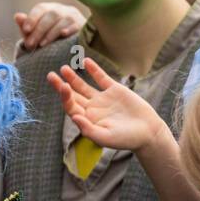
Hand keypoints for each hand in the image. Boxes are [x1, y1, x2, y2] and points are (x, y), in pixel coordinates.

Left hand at [15, 2, 84, 50]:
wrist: (69, 45)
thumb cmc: (47, 37)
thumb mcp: (35, 32)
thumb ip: (26, 26)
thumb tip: (17, 16)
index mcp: (48, 9)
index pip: (40, 8)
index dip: (32, 18)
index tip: (25, 30)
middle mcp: (62, 10)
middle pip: (51, 15)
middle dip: (39, 30)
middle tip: (30, 44)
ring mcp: (73, 17)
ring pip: (63, 20)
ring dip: (51, 33)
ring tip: (42, 44)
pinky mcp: (83, 26)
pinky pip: (76, 25)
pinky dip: (69, 29)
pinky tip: (63, 34)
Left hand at [47, 58, 167, 153]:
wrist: (149, 132)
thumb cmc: (127, 139)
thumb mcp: (106, 137)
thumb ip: (89, 129)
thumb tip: (74, 118)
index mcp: (87, 119)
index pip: (70, 107)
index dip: (65, 97)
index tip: (63, 87)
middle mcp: (92, 108)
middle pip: (72, 95)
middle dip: (61, 86)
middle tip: (50, 75)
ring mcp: (102, 98)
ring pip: (83, 86)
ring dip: (73, 77)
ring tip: (63, 68)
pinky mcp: (115, 90)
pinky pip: (101, 78)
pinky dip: (94, 70)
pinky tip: (85, 61)